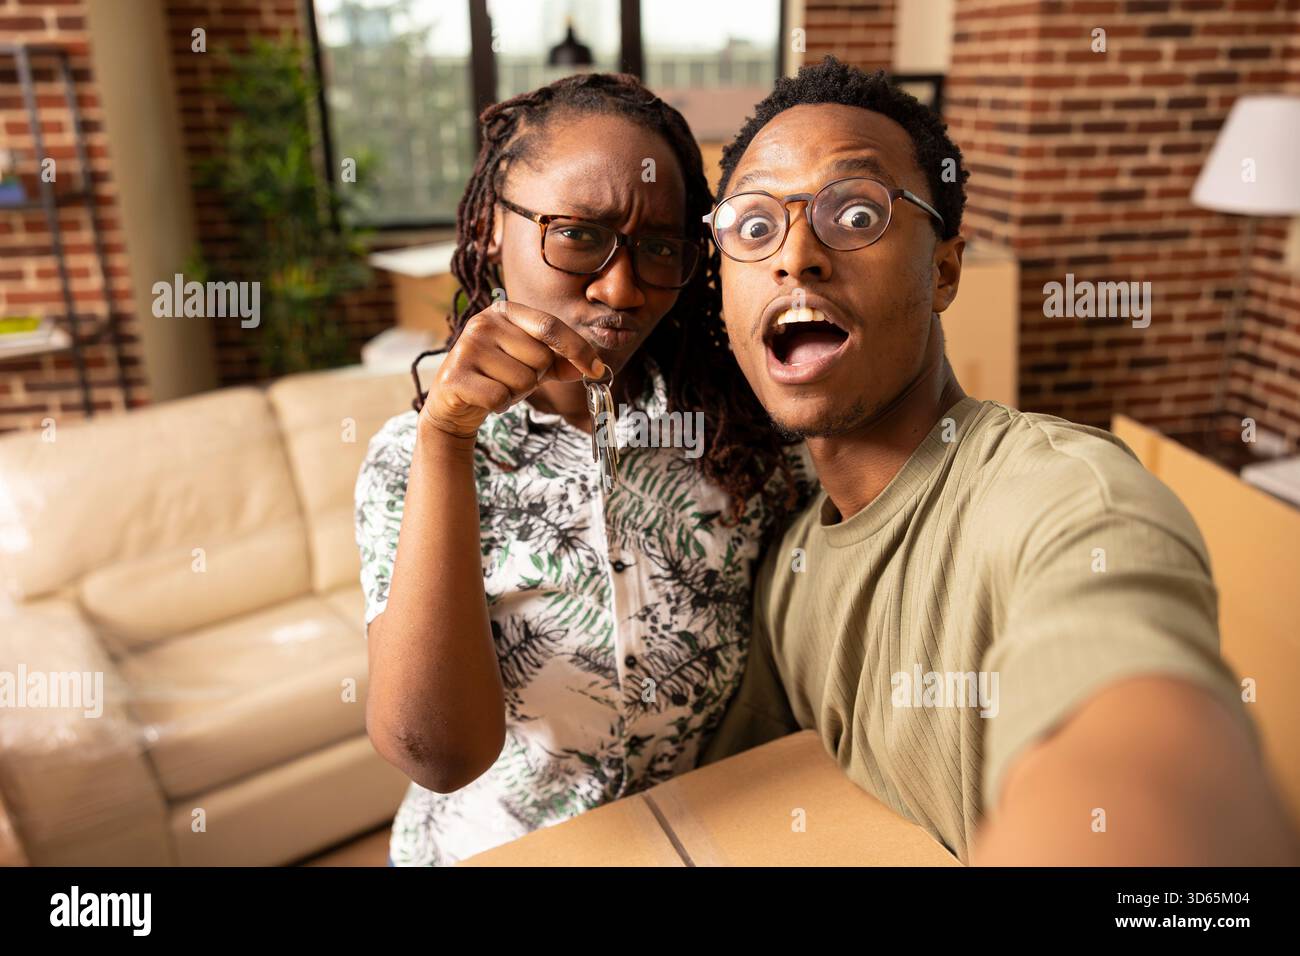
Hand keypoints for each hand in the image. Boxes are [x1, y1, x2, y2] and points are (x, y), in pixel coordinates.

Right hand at [419, 302, 606, 438]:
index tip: (598, 370)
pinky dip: (499, 405)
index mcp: (504, 311)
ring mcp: (466, 346)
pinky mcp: (455, 375)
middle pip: (540, 357)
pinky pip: (501, 396)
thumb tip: (596, 367)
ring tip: (497, 386)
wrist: (454, 403)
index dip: (578, 349)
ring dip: (516, 393)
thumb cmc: (497, 377)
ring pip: (523, 380)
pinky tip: (484, 398)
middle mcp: (483, 322)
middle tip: (511, 378)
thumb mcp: (533, 366)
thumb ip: (562, 362)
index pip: (551, 326)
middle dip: (535, 377)